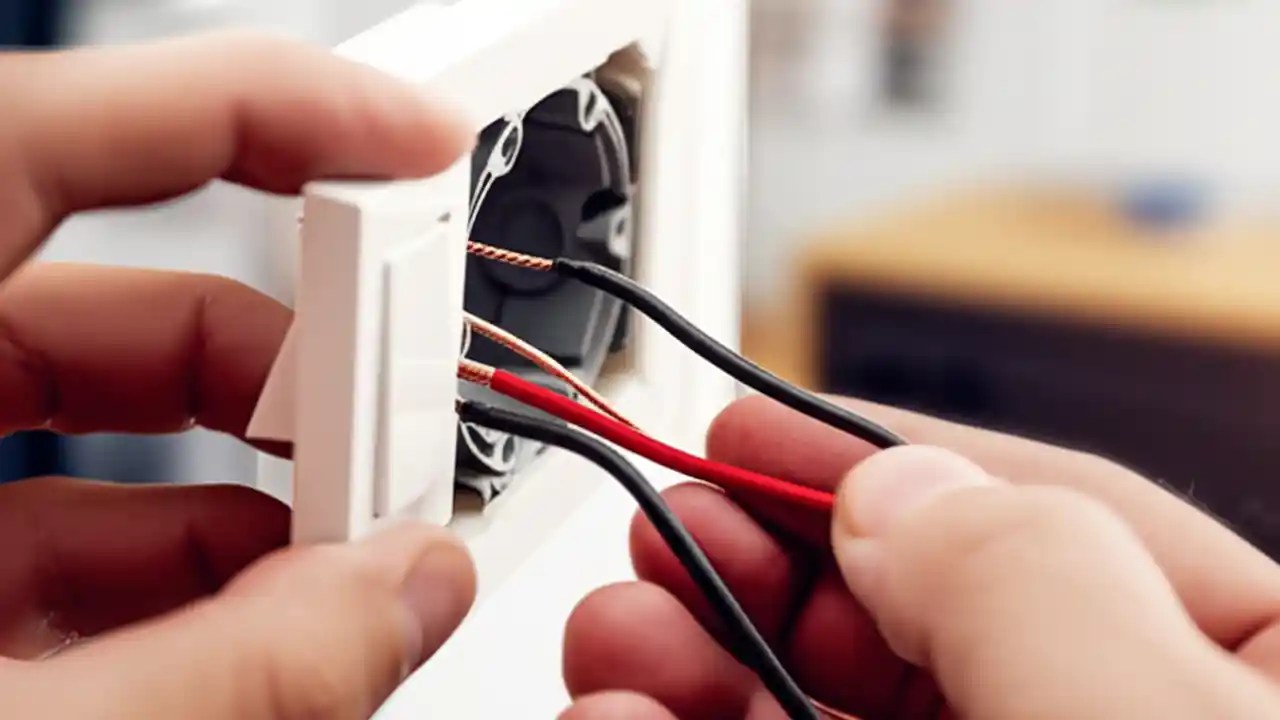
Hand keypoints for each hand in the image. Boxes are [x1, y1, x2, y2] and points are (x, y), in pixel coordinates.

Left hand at [0, 33, 475, 717]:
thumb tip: (410, 590)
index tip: (411, 138)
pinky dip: (181, 573)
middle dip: (296, 375)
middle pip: (122, 301)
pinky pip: (61, 525)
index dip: (260, 106)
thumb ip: (237, 671)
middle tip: (400, 457)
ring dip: (255, 500)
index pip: (53, 128)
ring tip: (349, 587)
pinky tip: (256, 640)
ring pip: (105, 430)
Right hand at [561, 395, 1279, 718]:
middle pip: (911, 620)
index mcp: (1250, 677)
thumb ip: (1031, 581)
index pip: (1051, 521)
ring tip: (616, 646)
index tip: (742, 433)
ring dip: (693, 662)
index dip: (878, 460)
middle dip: (760, 561)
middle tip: (663, 532)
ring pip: (820, 710)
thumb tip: (893, 491)